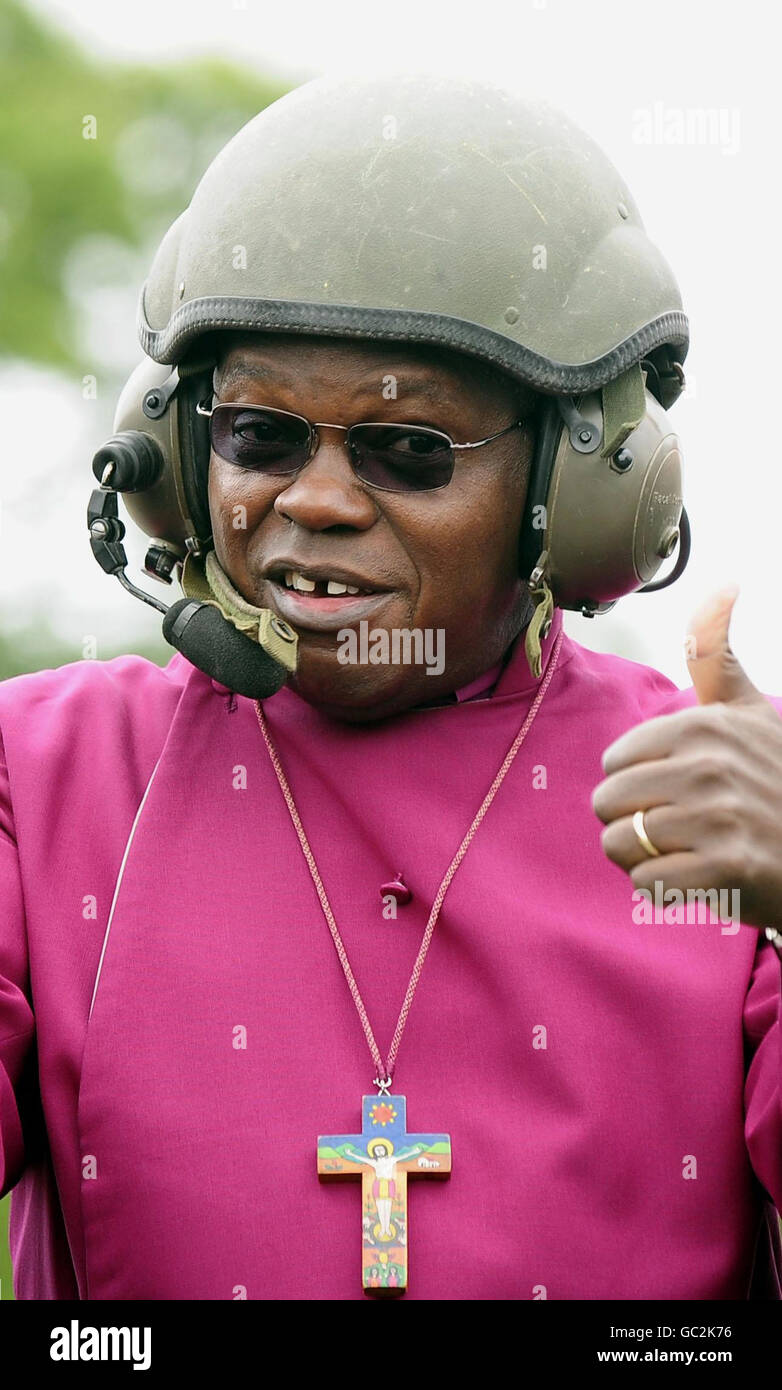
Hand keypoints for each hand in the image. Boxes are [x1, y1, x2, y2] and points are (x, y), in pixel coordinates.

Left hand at [591, 586, 781, 931]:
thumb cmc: (776, 781)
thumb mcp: (751, 710)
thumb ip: (717, 654)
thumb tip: (725, 582)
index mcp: (705, 725)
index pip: (615, 761)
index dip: (637, 781)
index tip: (677, 787)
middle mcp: (710, 767)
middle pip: (608, 803)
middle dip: (632, 822)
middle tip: (679, 827)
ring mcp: (719, 820)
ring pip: (619, 844)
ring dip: (644, 858)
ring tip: (686, 852)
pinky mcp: (728, 871)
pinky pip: (648, 884)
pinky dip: (663, 889)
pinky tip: (697, 877)